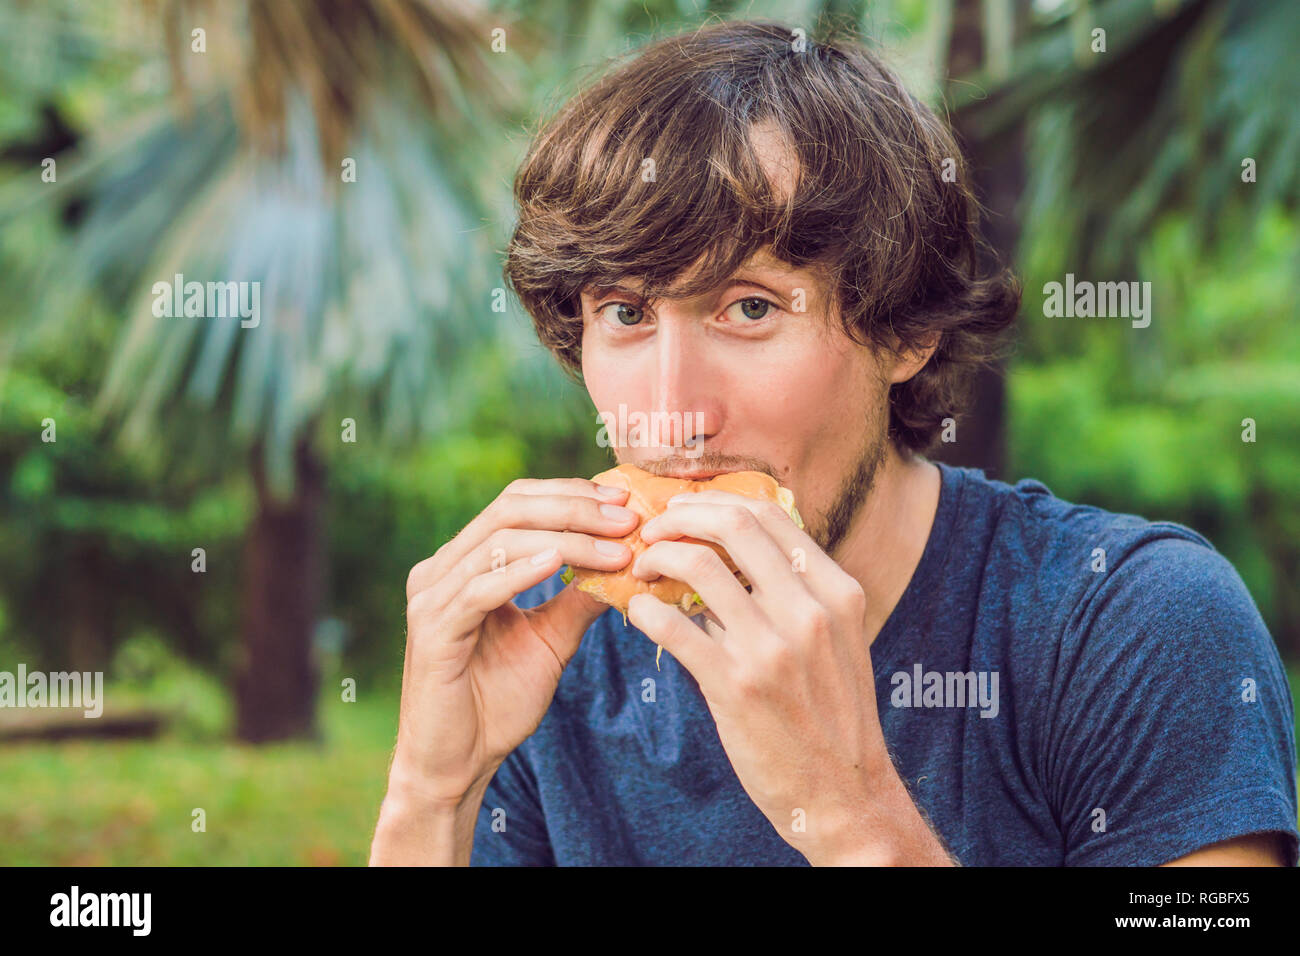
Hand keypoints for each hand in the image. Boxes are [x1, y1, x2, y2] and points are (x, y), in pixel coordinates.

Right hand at [390, 477, 636, 807]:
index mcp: (463, 563)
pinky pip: (478, 589)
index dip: (570, 494)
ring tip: (614, 548)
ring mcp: (431, 597)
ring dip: (565, 539)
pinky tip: (560, 562)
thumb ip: (578, 598)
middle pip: (509, 509)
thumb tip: (627, 561)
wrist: (457, 765)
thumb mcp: (551, 640)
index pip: (517, 503)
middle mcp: (440, 569)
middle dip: (575, 508)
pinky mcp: (432, 631)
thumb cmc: (497, 702)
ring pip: (500, 542)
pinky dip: (521, 571)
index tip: (625, 503)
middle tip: (628, 519)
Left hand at [628, 489, 898, 862]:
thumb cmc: (831, 714)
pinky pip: (673, 627)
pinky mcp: (736, 686)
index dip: (715, 502)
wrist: (844, 794)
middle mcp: (809, 611)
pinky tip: (637, 613)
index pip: (769, 514)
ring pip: (698, 565)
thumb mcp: (836, 640)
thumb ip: (795, 593)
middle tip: (652, 531)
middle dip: (680, 517)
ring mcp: (773, 647)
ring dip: (657, 558)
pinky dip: (644, 610)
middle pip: (734, 524)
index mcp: (836, 592)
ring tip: (642, 572)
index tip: (683, 511)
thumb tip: (731, 552)